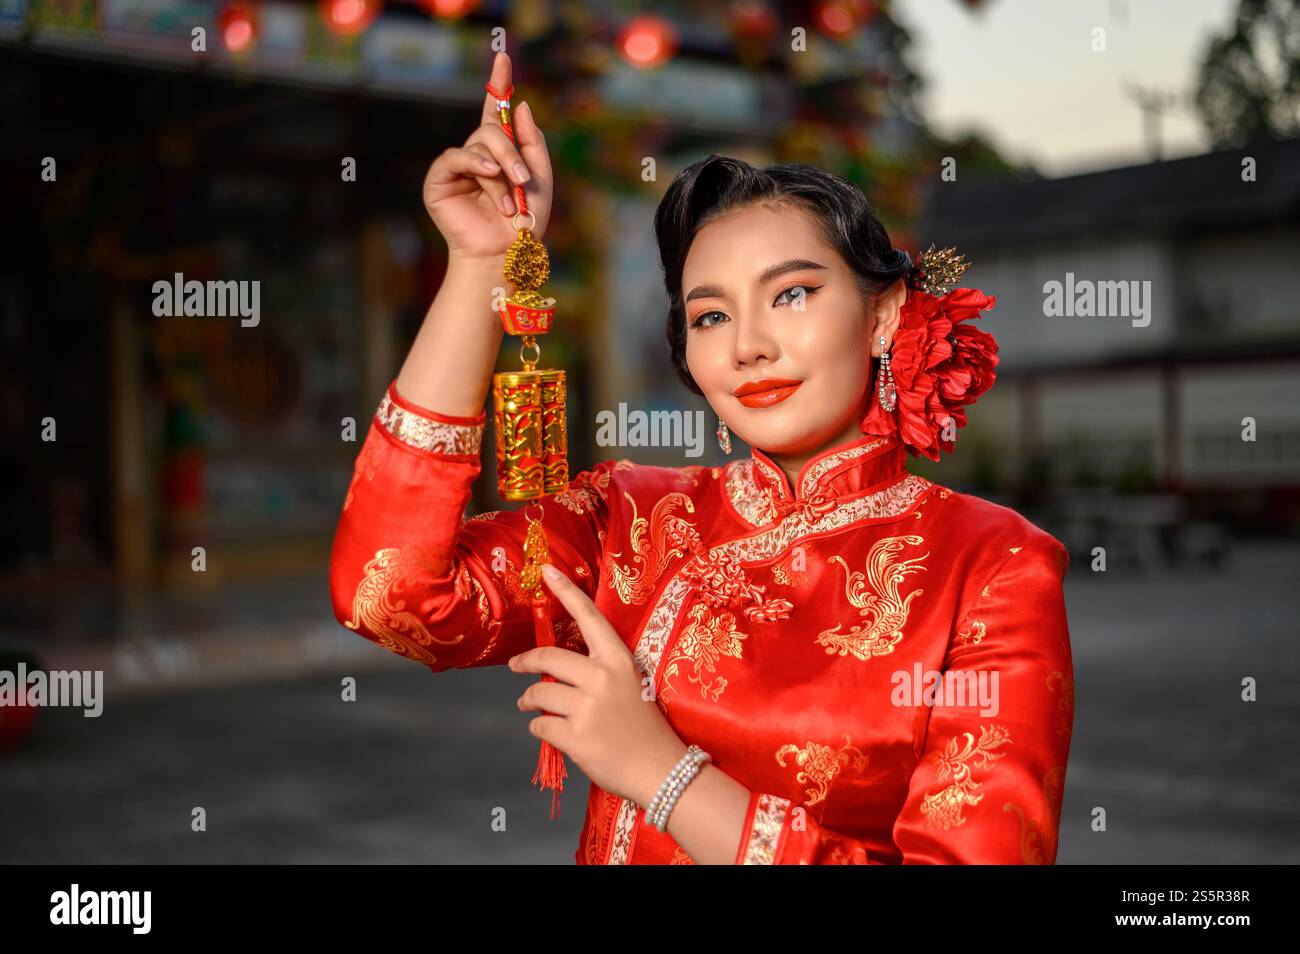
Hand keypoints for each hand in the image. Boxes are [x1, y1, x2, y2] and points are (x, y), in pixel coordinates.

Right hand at [422, 51, 553, 262]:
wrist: (506, 254)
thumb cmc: (525, 223)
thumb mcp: (539, 178)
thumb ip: (532, 141)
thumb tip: (518, 103)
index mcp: (499, 154)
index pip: (495, 112)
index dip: (498, 84)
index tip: (503, 57)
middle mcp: (476, 156)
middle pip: (491, 129)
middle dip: (511, 152)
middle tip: (523, 180)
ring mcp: (456, 167)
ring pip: (478, 144)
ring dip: (500, 170)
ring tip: (511, 199)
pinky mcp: (439, 181)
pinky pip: (456, 157)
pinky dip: (476, 165)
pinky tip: (489, 176)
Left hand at [508, 563, 688, 808]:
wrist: (660, 769)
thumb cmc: (644, 726)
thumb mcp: (629, 684)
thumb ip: (596, 671)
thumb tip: (553, 670)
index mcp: (618, 660)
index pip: (588, 617)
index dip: (566, 591)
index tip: (546, 570)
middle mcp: (602, 677)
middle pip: (547, 658)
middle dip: (525, 662)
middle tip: (515, 666)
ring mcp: (587, 707)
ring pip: (538, 695)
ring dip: (528, 702)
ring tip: (530, 706)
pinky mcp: (575, 737)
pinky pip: (540, 725)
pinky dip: (540, 728)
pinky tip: (552, 733)